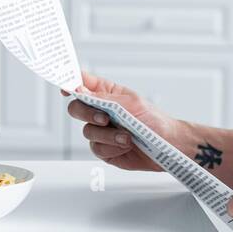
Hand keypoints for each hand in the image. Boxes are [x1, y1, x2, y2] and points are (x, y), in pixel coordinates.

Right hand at [63, 71, 189, 172]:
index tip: (66, 87)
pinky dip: (111, 147)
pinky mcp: (104, 149)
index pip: (83, 83)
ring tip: (126, 137)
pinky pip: (96, 147)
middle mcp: (100, 111)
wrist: (166, 146)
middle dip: (87, 114)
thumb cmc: (153, 120)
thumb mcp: (130, 103)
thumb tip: (80, 90)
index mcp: (107, 94)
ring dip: (107, 135)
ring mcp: (101, 131)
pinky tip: (125, 145)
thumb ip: (102, 98)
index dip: (71, 82)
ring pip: (86, 131)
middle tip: (104, 119)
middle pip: (77, 108)